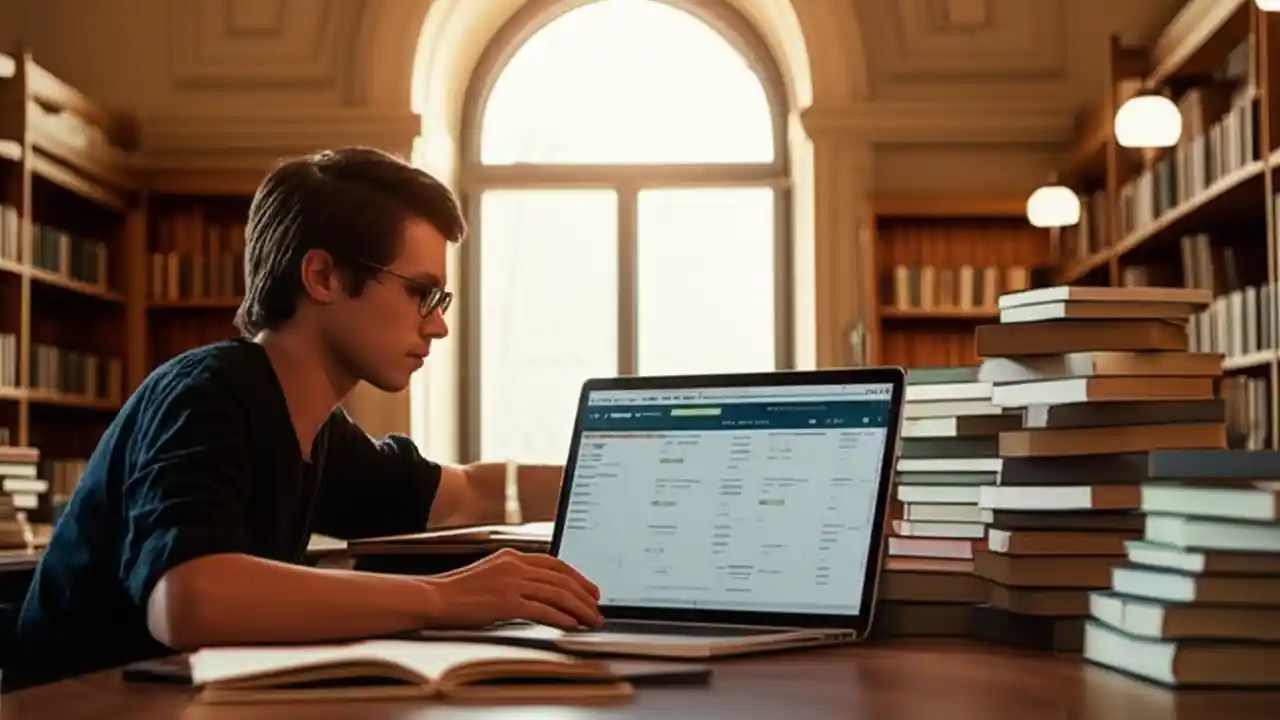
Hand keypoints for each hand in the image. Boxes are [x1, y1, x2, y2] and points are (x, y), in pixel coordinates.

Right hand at [420, 548, 603, 629]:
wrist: (434, 598)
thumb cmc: (458, 592)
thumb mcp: (490, 574)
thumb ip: (514, 578)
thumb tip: (540, 593)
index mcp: (512, 556)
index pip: (555, 563)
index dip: (578, 577)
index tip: (590, 590)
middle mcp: (515, 565)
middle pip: (562, 579)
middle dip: (584, 595)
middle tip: (597, 608)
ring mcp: (511, 583)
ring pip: (558, 594)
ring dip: (579, 609)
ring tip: (591, 620)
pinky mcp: (506, 602)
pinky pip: (543, 610)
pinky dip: (561, 618)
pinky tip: (572, 624)